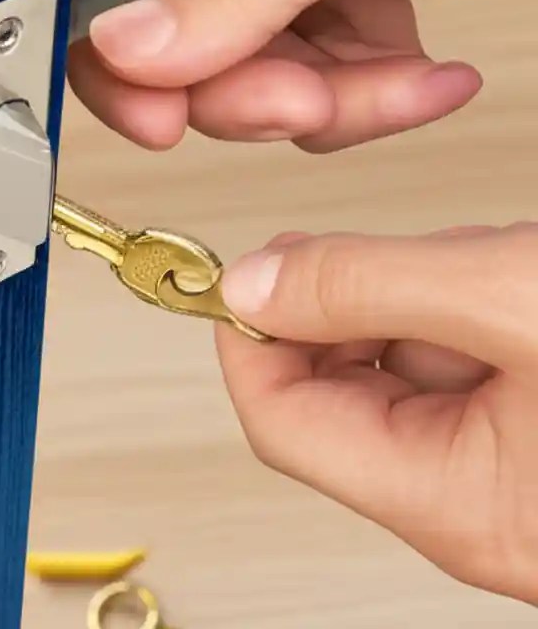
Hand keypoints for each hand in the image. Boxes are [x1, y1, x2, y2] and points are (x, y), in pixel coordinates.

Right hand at [71, 0, 537, 150]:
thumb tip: (125, 47)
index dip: (121, 63)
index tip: (162, 119)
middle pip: (176, 52)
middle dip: (250, 95)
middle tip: (306, 101)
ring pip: (252, 80)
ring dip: (332, 105)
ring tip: (402, 82)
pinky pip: (317, 79)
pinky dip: (372, 94)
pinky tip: (426, 75)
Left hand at [216, 225, 537, 603]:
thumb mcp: (511, 301)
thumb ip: (368, 286)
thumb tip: (250, 285)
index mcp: (454, 503)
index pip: (284, 424)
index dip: (251, 339)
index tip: (244, 270)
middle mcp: (480, 506)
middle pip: (348, 389)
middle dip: (363, 301)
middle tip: (402, 247)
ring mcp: (520, 474)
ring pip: (417, 365)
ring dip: (437, 294)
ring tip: (505, 262)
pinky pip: (478, 366)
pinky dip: (482, 307)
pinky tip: (525, 273)